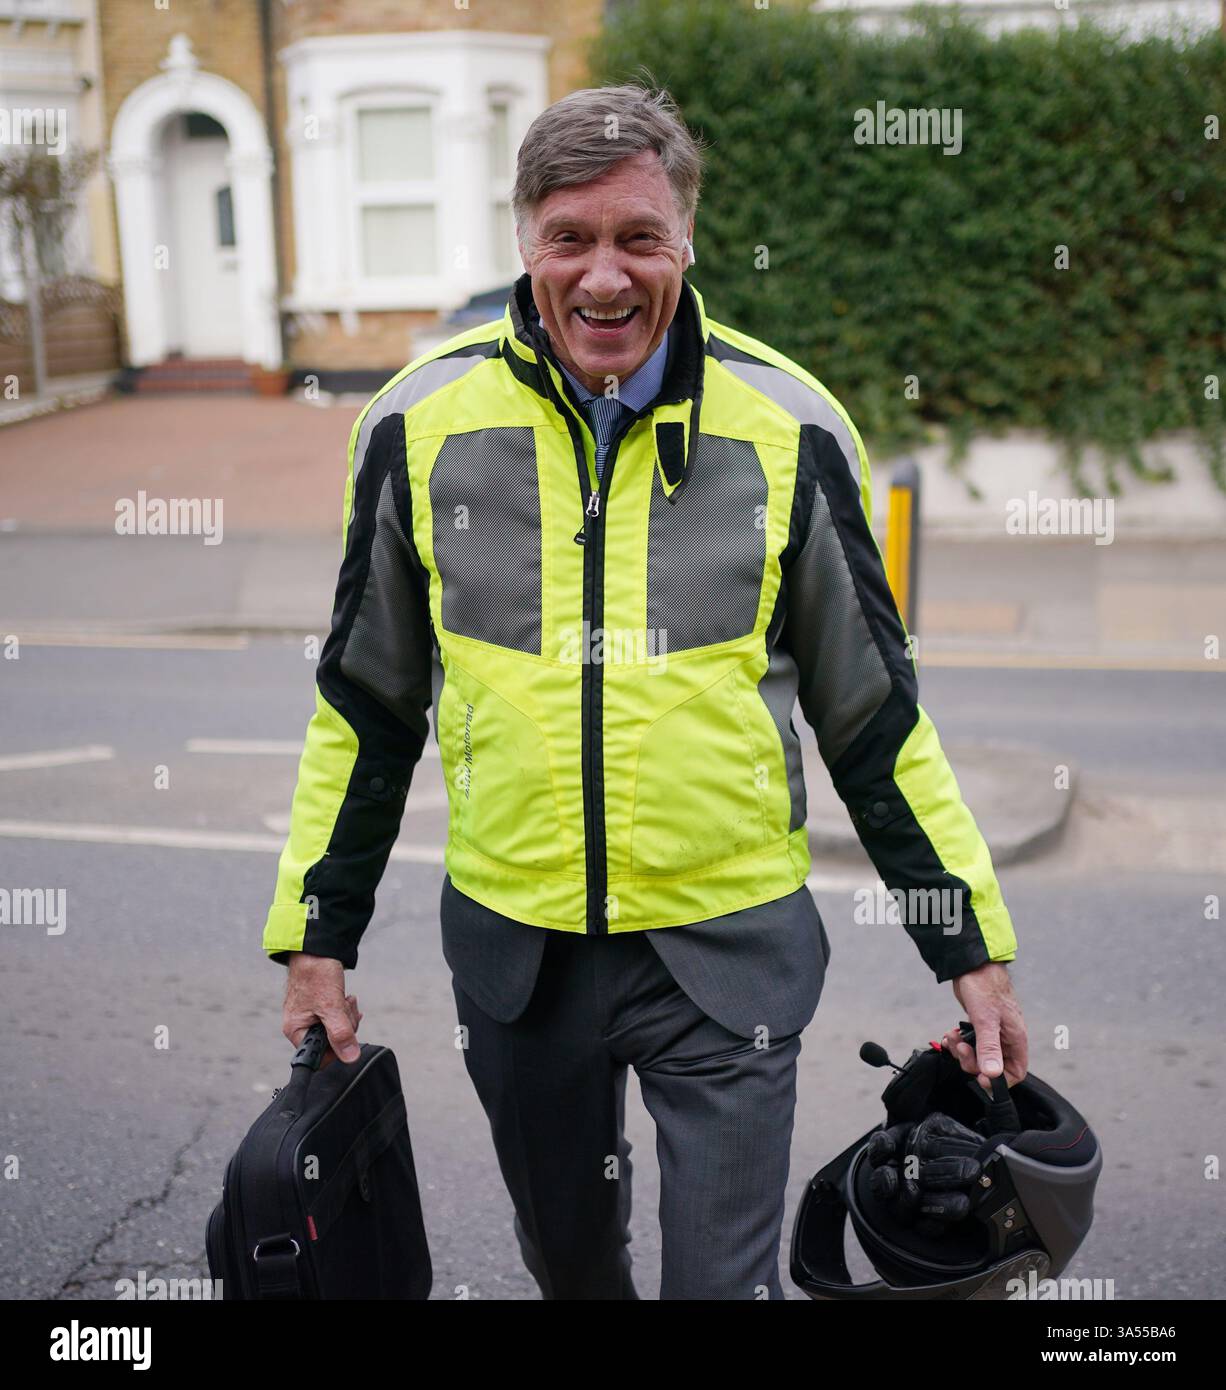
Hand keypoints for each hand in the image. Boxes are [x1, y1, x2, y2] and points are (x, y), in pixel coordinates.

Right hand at [283, 952, 361, 1063]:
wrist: (317, 949)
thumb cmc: (316, 975)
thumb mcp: (331, 1006)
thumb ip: (340, 1033)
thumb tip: (350, 1057)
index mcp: (296, 1030)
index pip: (318, 1057)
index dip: (336, 1049)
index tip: (346, 1033)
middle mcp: (301, 1026)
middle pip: (330, 1043)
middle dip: (345, 1027)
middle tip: (345, 1009)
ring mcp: (310, 1016)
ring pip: (336, 1029)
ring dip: (346, 1016)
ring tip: (346, 1000)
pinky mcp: (319, 1007)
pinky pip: (336, 1017)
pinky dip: (344, 1009)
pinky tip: (346, 998)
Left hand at [943, 961, 1027, 1093]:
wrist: (972, 965)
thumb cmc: (985, 988)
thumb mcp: (986, 1021)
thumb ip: (989, 1048)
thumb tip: (992, 1074)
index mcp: (1016, 1039)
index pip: (1016, 1071)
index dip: (999, 1080)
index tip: (980, 1078)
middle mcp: (1006, 1038)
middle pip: (993, 1066)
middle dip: (973, 1062)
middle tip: (961, 1049)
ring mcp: (992, 1032)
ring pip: (978, 1055)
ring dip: (962, 1051)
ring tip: (953, 1037)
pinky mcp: (978, 1026)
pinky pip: (970, 1043)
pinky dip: (958, 1043)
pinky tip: (950, 1035)